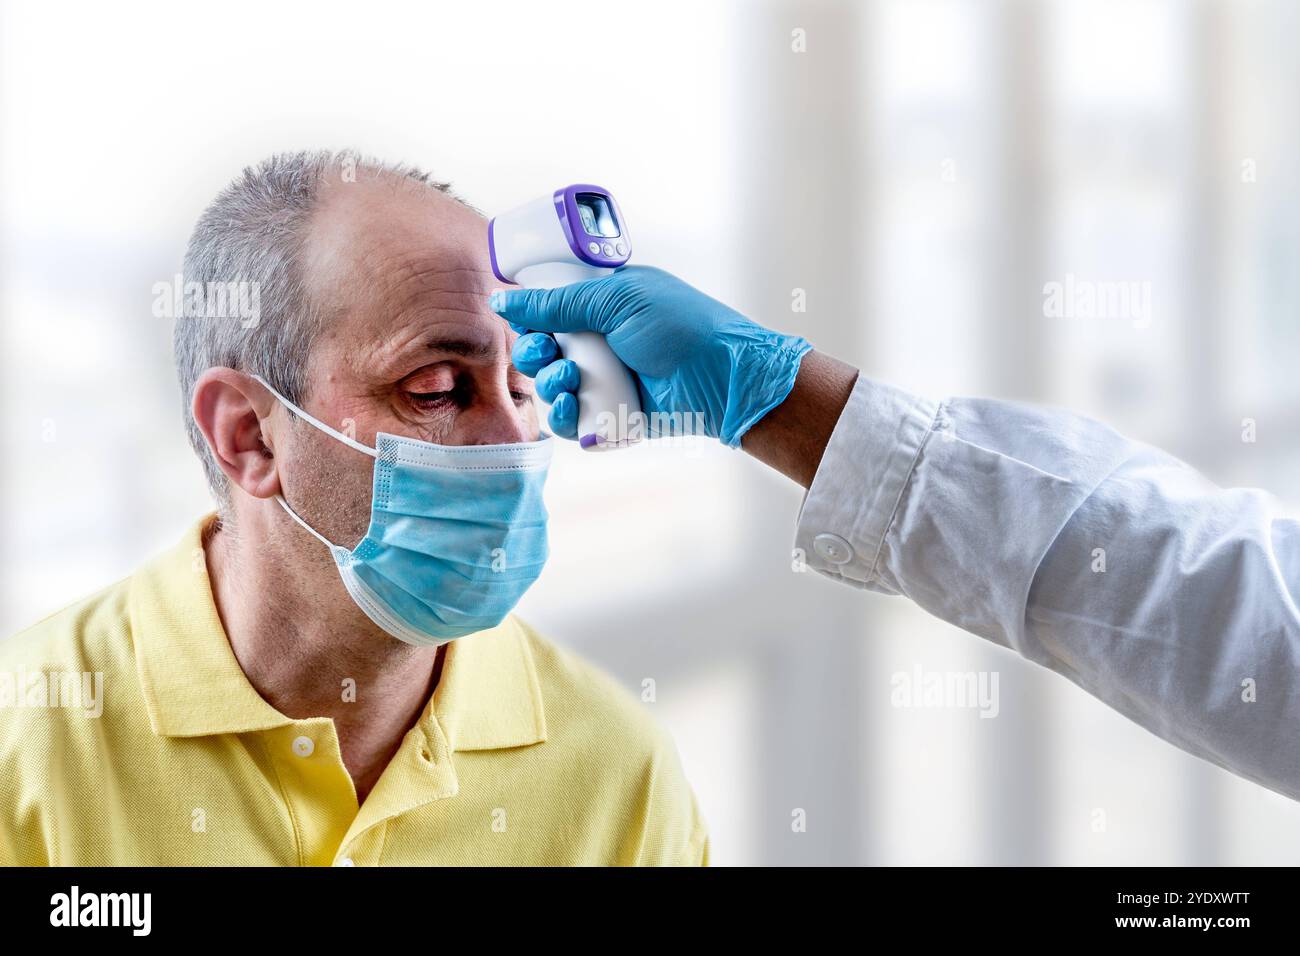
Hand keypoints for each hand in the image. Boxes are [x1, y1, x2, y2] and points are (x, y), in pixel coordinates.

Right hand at [490, 265, 811, 446]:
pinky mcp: (613, 416)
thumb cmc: (682, 327)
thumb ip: (557, 302)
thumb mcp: (617, 300)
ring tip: (571, 381)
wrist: (724, 378)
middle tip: (548, 355)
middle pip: (541, 352)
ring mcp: (606, 381)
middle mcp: (600, 343)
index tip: (526, 324)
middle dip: (534, 355)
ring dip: (550, 385)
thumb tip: (501, 299)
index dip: (530, 320)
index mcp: (602, 306)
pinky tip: (575, 409)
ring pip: (552, 390)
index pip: (547, 312)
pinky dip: (566, 419)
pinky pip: (573, 422)